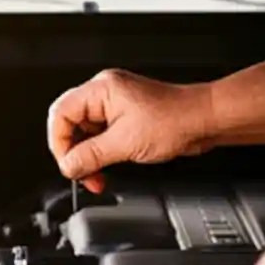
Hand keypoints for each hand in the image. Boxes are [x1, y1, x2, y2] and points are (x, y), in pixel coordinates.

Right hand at [48, 69, 214, 192]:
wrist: (205, 120)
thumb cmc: (176, 120)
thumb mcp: (125, 144)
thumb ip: (90, 156)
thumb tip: (68, 166)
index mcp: (101, 90)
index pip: (60, 114)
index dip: (59, 143)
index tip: (69, 165)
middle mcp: (105, 92)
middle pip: (70, 123)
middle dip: (74, 153)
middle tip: (83, 174)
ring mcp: (115, 104)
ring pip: (85, 132)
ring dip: (89, 156)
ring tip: (98, 174)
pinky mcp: (124, 115)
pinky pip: (100, 134)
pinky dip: (101, 152)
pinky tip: (108, 164)